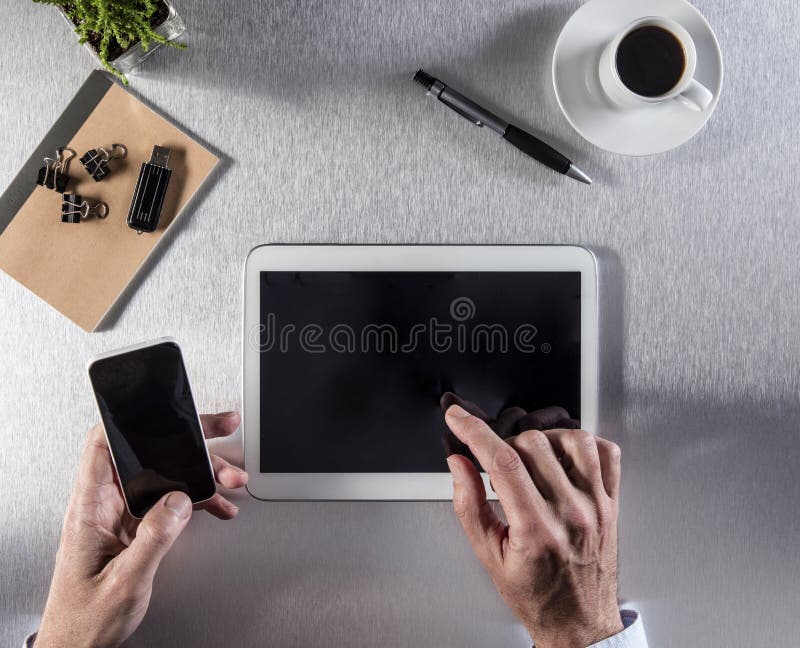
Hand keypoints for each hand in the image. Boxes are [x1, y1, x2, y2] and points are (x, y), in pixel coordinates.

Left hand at [36, 412, 247, 647]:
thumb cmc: (84, 621)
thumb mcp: (124, 581)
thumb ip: (153, 538)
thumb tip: (179, 500)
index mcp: (90, 507)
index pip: (104, 445)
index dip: (134, 422)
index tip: (169, 412)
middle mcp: (104, 505)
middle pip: (147, 456)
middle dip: (189, 442)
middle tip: (222, 430)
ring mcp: (120, 516)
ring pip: (165, 478)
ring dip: (202, 475)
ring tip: (233, 478)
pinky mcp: (134, 529)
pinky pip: (169, 502)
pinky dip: (197, 501)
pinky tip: (218, 507)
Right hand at [443, 404, 622, 647]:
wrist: (579, 623)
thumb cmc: (536, 595)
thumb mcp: (489, 557)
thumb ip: (469, 506)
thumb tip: (459, 464)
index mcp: (536, 530)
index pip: (501, 463)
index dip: (474, 431)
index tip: (458, 418)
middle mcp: (571, 514)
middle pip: (532, 445)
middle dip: (503, 443)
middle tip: (496, 462)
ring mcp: (597, 506)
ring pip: (572, 439)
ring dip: (542, 439)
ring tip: (529, 457)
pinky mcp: (613, 502)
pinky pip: (607, 452)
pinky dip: (584, 442)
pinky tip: (564, 454)